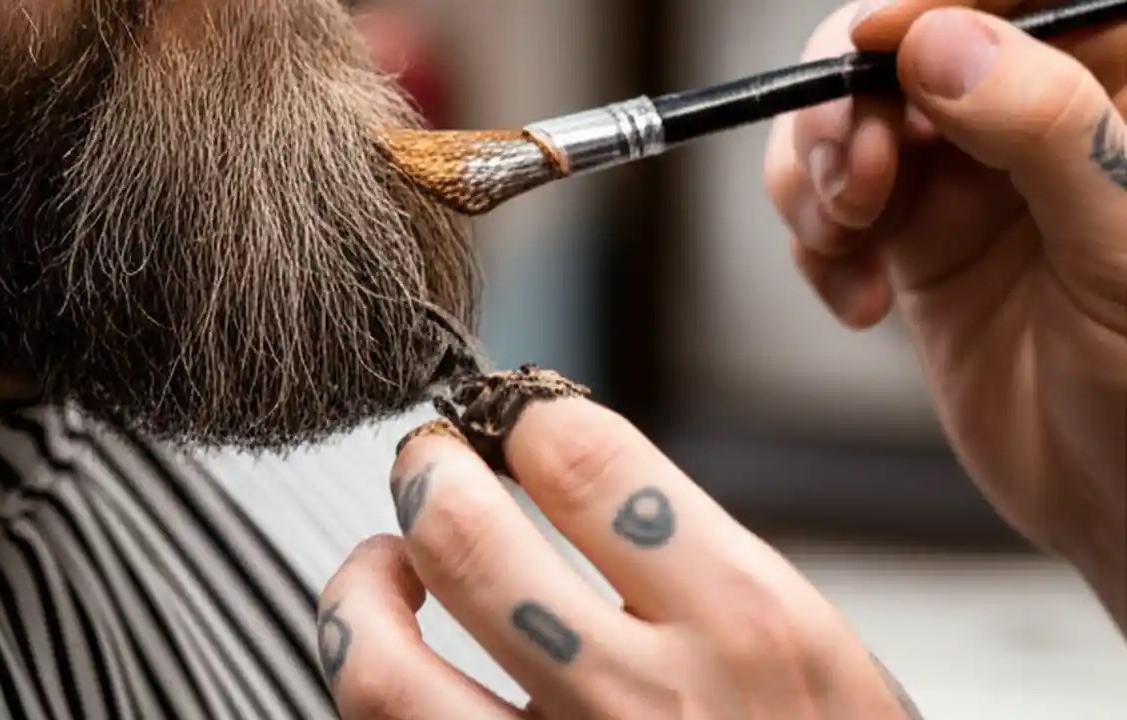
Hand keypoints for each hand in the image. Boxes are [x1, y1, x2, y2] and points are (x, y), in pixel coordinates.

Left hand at [318, 399, 920, 718]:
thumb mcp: (814, 651)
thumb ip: (693, 564)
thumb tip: (569, 478)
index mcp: (747, 624)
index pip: (586, 461)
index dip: (530, 419)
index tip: (519, 424)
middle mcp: (646, 701)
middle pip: (466, 541)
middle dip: (428, 475)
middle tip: (431, 463)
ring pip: (383, 668)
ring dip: (362, 587)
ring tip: (385, 562)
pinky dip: (369, 683)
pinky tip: (392, 661)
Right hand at [764, 0, 1125, 625]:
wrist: (1120, 510)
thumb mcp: (1123, 253)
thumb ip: (1046, 131)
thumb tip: (940, 41)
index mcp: (1118, 93)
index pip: (1010, 2)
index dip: (922, 11)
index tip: (869, 50)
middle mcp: (1032, 122)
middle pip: (901, 51)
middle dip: (849, 107)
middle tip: (853, 183)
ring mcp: (967, 182)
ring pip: (848, 124)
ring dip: (816, 176)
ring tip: (844, 241)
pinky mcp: (914, 243)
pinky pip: (828, 210)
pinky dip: (813, 248)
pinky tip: (852, 299)